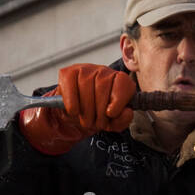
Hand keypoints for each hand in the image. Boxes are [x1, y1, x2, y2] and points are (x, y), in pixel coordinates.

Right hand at [18, 64, 136, 155]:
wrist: (69, 119)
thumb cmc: (93, 119)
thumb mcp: (109, 124)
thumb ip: (121, 120)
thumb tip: (127, 111)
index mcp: (115, 82)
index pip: (124, 82)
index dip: (119, 99)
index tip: (111, 113)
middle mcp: (101, 71)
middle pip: (104, 85)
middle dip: (98, 110)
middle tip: (93, 123)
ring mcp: (84, 70)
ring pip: (87, 85)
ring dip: (85, 109)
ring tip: (83, 119)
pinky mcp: (67, 73)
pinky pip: (70, 86)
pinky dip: (72, 102)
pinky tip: (72, 111)